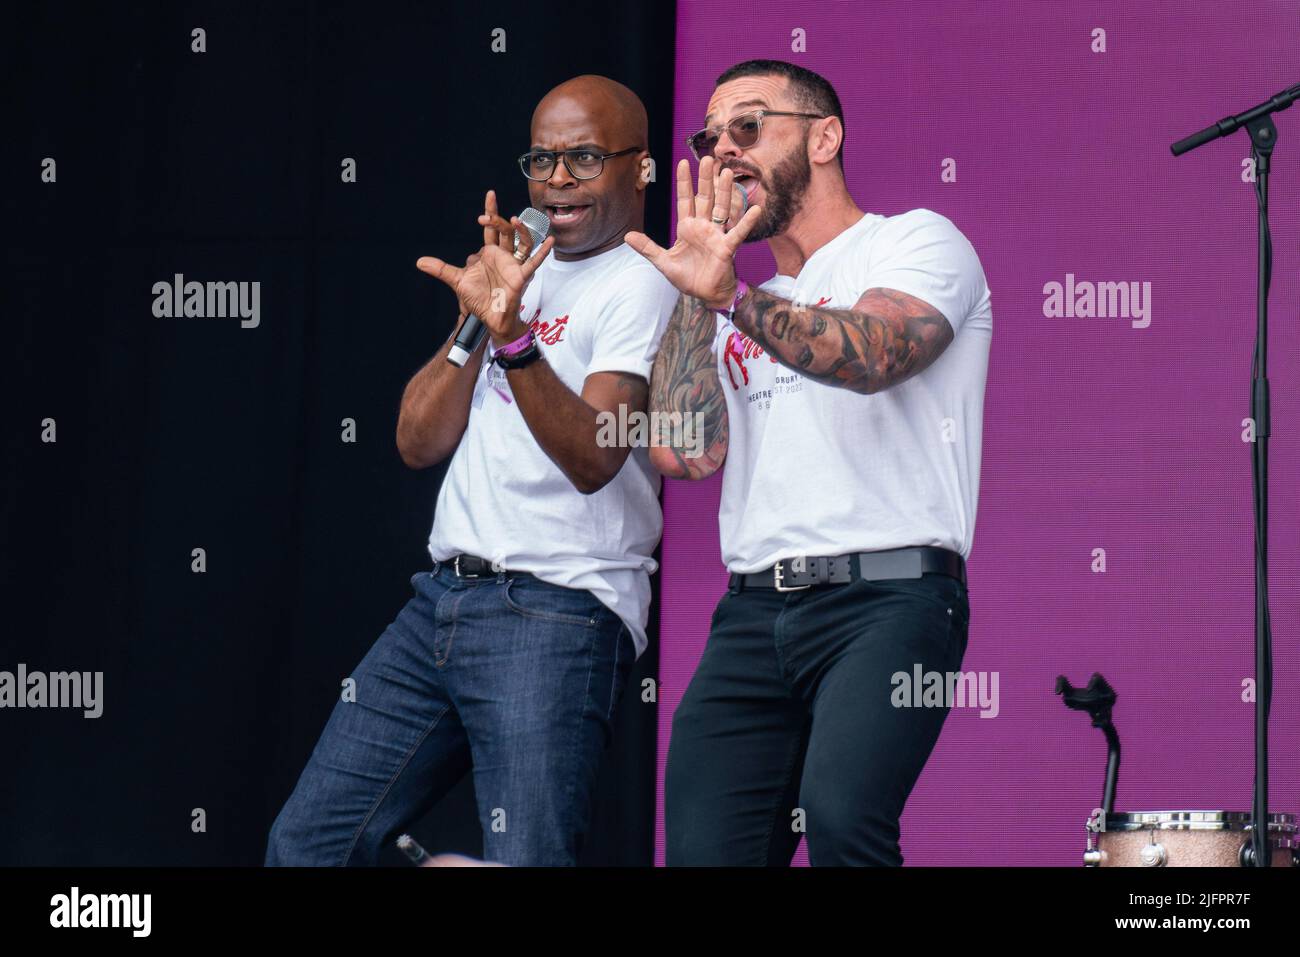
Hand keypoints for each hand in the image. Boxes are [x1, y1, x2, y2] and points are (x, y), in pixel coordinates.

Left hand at [416, 191, 553, 344]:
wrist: (489, 318)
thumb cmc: (478, 299)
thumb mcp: (457, 281)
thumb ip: (441, 269)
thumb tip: (420, 262)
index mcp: (488, 253)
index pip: (490, 229)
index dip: (490, 212)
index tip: (490, 195)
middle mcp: (503, 256)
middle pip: (504, 232)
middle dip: (497, 221)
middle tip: (485, 216)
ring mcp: (513, 265)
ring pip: (521, 243)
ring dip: (521, 231)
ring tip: (515, 221)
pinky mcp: (520, 276)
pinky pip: (533, 262)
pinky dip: (541, 253)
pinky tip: (549, 242)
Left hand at [624, 157, 762, 310]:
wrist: (705, 294)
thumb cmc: (687, 277)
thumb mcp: (663, 262)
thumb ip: (647, 248)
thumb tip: (627, 236)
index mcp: (687, 227)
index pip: (684, 200)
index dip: (684, 182)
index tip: (682, 163)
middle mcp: (703, 226)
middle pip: (705, 198)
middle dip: (705, 179)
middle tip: (708, 159)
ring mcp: (716, 235)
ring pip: (721, 208)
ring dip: (725, 191)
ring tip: (727, 172)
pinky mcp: (726, 247)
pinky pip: (738, 233)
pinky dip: (746, 222)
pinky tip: (755, 209)